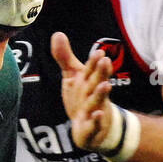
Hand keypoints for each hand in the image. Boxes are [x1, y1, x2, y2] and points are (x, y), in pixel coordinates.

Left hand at [51, 31, 116, 150]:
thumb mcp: (72, 77)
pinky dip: (96, 120)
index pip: (92, 70)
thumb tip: (57, 34)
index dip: (94, 62)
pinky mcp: (92, 127)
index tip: (99, 52)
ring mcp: (95, 110)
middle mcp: (94, 94)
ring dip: (101, 94)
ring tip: (106, 85)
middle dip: (102, 73)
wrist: (92, 127)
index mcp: (89, 81)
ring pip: (98, 101)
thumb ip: (65, 57)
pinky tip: (96, 114)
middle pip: (97, 82)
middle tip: (106, 60)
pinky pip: (94, 124)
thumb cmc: (83, 98)